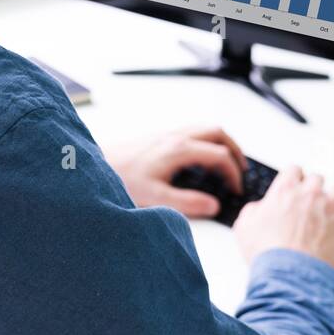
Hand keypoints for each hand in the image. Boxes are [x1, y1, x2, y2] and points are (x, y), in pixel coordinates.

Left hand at [105, 127, 246, 218]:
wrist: (93, 165)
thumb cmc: (119, 179)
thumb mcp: (155, 198)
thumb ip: (187, 203)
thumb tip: (212, 206)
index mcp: (178, 149)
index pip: (220, 155)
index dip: (233, 173)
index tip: (235, 188)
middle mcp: (174, 136)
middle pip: (218, 132)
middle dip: (234, 150)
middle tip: (240, 169)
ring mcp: (166, 133)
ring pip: (205, 128)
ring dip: (220, 143)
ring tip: (225, 162)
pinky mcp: (157, 136)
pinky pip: (191, 131)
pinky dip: (204, 142)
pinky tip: (198, 160)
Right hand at [233, 166, 333, 268]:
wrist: (288, 274)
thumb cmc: (267, 252)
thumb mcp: (244, 227)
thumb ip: (252, 210)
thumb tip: (259, 207)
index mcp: (285, 190)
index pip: (293, 170)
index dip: (292, 179)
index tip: (292, 187)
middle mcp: (310, 193)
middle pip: (317, 177)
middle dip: (313, 188)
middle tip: (308, 202)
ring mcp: (331, 207)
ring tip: (332, 201)